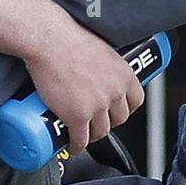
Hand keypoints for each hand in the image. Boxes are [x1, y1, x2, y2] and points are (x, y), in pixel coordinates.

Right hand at [23, 14, 144, 155]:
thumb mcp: (100, 49)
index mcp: (124, 74)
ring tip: (82, 132)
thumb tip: (100, 73)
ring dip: (92, 135)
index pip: (136, 101)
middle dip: (107, 122)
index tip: (116, 110)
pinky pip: (81, 139)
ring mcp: (97, 106)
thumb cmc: (68, 38)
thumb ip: (106, 66)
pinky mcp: (77, 116)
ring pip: (101, 132)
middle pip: (118, 119)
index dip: (124, 108)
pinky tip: (73, 145)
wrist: (49, 41)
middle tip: (95, 120)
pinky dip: (77, 146)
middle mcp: (115, 92)